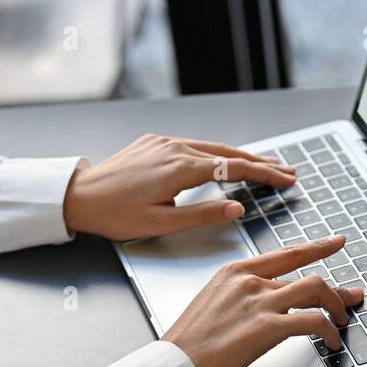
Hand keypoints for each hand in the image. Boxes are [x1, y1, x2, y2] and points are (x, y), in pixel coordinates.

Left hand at [62, 134, 297, 240]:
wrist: (80, 196)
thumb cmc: (115, 215)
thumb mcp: (162, 224)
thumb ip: (203, 215)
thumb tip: (237, 210)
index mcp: (180, 169)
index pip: (233, 170)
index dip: (263, 174)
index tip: (286, 179)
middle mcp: (175, 148)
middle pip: (228, 154)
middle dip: (260, 162)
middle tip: (287, 170)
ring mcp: (164, 142)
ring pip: (211, 147)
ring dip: (239, 157)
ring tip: (263, 165)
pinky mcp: (154, 142)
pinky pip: (193, 145)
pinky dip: (215, 153)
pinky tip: (223, 159)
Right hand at [163, 235, 363, 366]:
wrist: (176, 364)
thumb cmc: (188, 343)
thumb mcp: (212, 305)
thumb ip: (241, 298)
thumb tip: (265, 306)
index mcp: (235, 272)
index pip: (286, 254)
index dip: (316, 248)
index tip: (335, 243)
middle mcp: (250, 281)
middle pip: (307, 276)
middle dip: (336, 290)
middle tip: (352, 297)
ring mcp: (260, 302)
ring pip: (316, 291)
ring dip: (336, 307)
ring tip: (341, 322)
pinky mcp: (268, 327)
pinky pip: (314, 322)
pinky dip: (329, 332)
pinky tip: (332, 343)